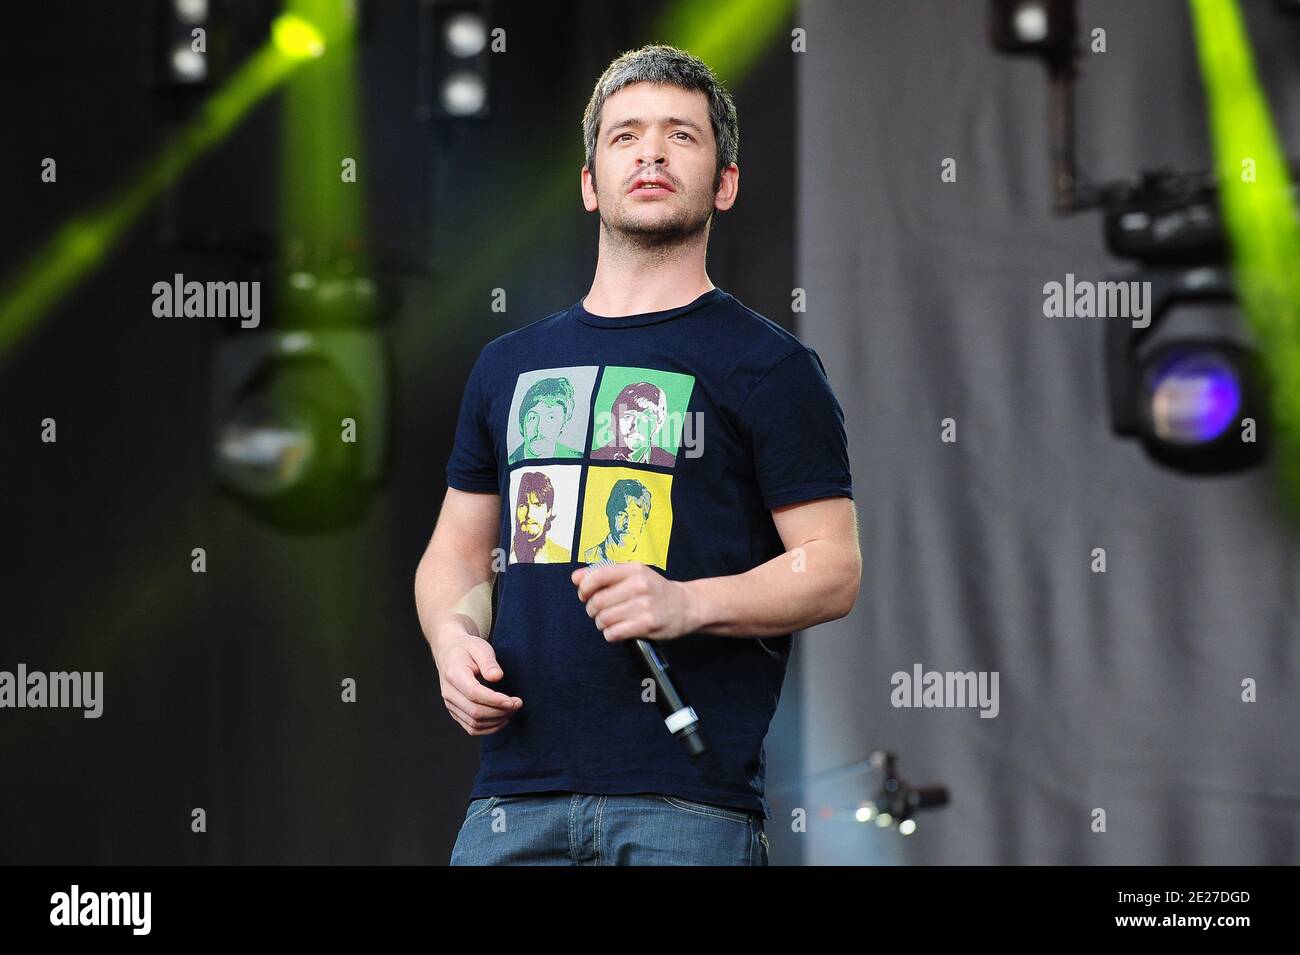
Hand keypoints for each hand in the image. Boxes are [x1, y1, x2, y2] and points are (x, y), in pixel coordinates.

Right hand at [429, 621, 521, 735]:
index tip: (513, 701)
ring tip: (512, 710)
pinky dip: (489, 728)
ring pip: (474, 724)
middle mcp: (449, 693)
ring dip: (497, 721)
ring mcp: (450, 704)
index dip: (495, 700)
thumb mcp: (480, 647)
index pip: (474, 694)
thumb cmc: (467, 649)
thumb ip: (489, 662)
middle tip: (518, 704)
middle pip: (475, 712)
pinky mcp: (455, 712)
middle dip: (500, 712)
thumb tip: (497, 677)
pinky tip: (502, 719)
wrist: (450, 653)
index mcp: (454, 674)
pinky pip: (471, 728)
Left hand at [570, 562, 694, 642]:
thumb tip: (575, 577)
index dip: (584, 587)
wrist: (686, 606)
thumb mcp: (633, 575)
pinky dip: (610, 634)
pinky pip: (614, 633)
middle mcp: (639, 585)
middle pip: (598, 601)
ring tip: (610, 621)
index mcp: (634, 569)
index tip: (584, 594)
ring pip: (604, 619)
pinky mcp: (647, 625)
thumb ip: (604, 574)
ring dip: (602, 624)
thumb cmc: (655, 590)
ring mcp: (644, 606)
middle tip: (600, 611)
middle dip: (593, 610)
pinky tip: (618, 630)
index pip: (598, 576)